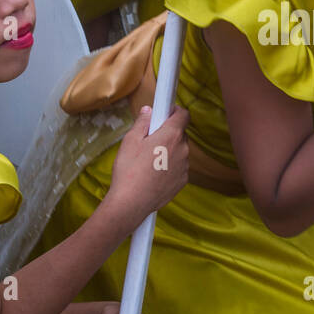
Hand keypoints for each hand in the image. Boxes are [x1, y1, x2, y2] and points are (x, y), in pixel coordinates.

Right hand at [106, 104, 189, 224]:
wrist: (131, 202)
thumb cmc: (129, 170)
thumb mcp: (130, 140)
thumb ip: (142, 122)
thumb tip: (148, 111)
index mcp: (171, 135)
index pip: (183, 114)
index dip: (175, 111)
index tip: (166, 112)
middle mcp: (183, 149)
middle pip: (180, 133)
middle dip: (168, 133)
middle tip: (150, 139)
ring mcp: (185, 166)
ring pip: (179, 151)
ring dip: (169, 150)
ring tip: (149, 160)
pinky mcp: (183, 181)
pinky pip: (179, 167)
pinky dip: (170, 166)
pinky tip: (153, 173)